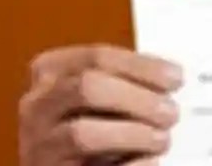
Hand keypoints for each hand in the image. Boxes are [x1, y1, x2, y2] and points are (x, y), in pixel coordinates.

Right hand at [19, 44, 183, 165]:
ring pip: (82, 133)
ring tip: (161, 140)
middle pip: (88, 87)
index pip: (97, 57)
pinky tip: (147, 162)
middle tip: (170, 112)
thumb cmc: (85, 130)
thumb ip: (123, 82)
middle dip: (138, 98)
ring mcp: (39, 146)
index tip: (175, 78)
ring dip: (132, 134)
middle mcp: (37, 108)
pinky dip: (129, 165)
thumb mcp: (97, 96)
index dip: (142, 66)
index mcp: (49, 74)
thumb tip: (171, 77)